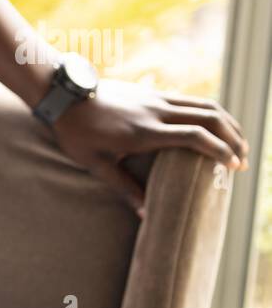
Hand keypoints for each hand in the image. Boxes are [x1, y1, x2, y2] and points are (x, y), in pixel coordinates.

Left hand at [49, 79, 248, 217]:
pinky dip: (211, 113)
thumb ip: (124, 188)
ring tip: (238, 144)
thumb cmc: (76, 133)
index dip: (219, 150)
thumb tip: (146, 214)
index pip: (195, 136)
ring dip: (227, 123)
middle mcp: (156, 111)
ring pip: (205, 105)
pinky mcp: (153, 93)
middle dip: (233, 138)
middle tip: (243, 161)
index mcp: (145, 131)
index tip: (234, 166)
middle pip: (210, 118)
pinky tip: (216, 128)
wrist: (65, 95)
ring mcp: (157, 99)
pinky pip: (191, 100)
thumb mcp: (96, 165)